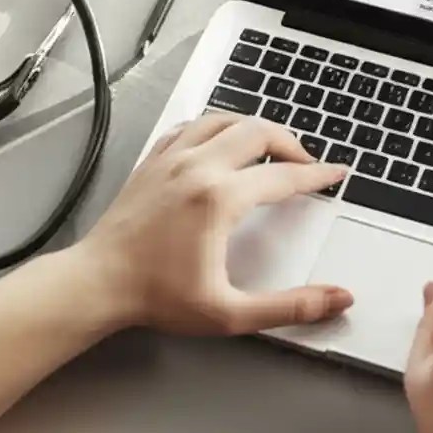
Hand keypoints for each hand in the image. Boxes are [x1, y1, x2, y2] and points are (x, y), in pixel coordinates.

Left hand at [74, 113, 352, 334]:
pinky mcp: (152, 162)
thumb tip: (336, 298)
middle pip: (258, 132)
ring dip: (255, 128)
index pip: (285, 176)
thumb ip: (290, 306)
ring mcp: (171, 159)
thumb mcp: (230, 312)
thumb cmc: (155, 298)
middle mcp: (197, 168)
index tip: (336, 174)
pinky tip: (220, 139)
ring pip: (224, 120)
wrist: (96, 284)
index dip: (318, 176)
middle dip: (291, 143)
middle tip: (306, 162)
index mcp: (220, 198)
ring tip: (272, 145)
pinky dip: (216, 127)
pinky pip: (190, 127)